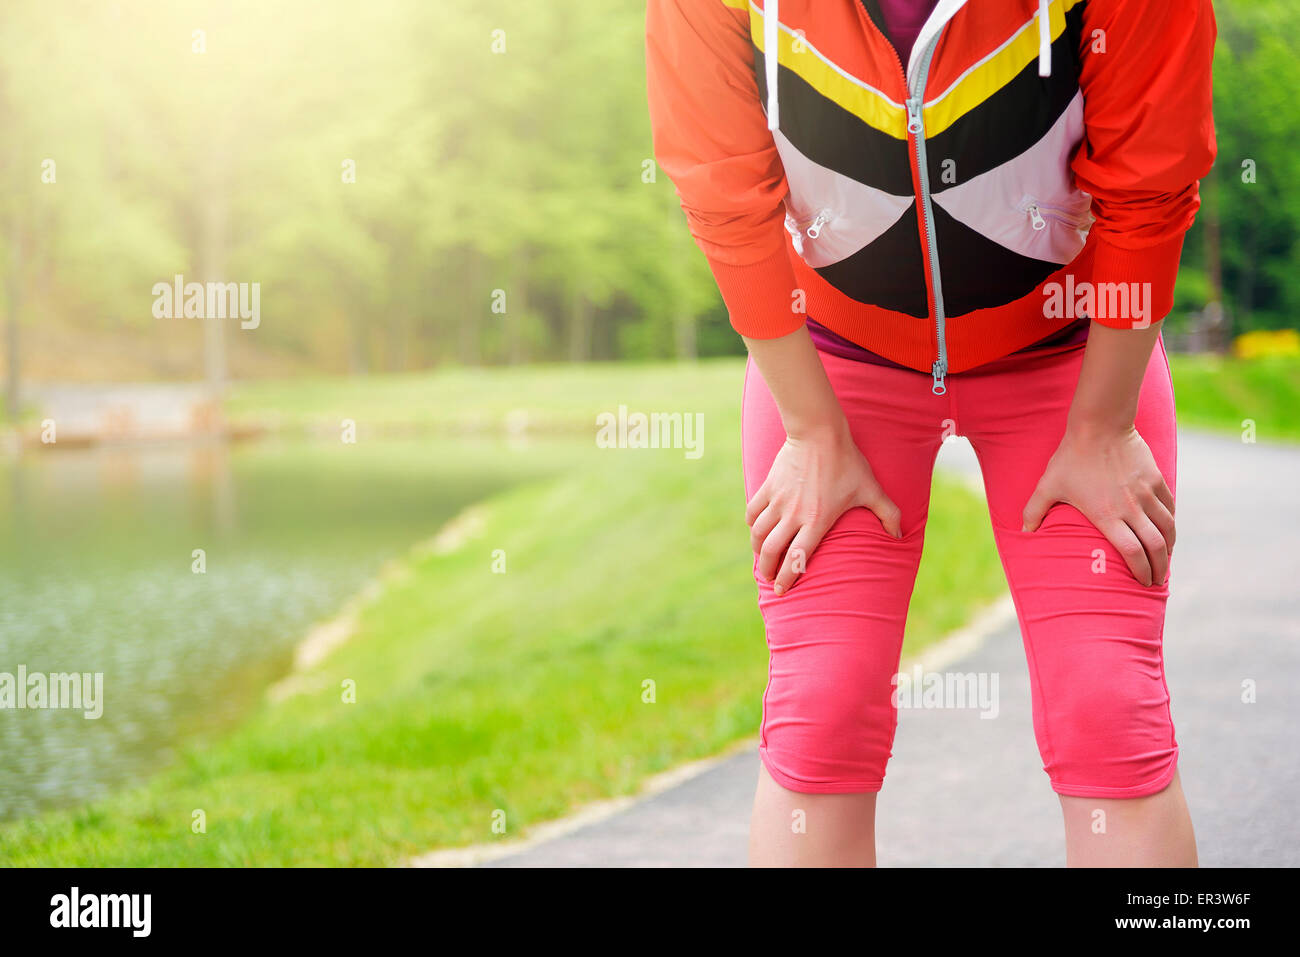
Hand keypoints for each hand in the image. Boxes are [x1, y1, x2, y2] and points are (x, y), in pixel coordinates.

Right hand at [745, 423, 900, 595]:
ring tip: (761, 559)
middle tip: (770, 580)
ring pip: (758, 533)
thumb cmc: (847, 461)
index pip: (798, 558)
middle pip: (772, 551)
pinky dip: (751, 524)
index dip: (788, 578)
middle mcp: (793, 514)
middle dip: (768, 570)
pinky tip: (755, 530)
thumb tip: (899, 536)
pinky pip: (752, 511)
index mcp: (817, 520)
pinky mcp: (769, 487)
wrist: (819, 433)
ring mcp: (778, 500)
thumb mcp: (870, 488)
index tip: (783, 590)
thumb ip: (887, 513)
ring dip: (757, 550)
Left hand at [1022, 424, 1174, 585]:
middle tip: (1156, 582)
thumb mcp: (1048, 485)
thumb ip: (1034, 510)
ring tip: (1165, 561)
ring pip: (1167, 529)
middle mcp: (1130, 508)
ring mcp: (1146, 494)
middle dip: (1158, 569)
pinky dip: (1171, 525)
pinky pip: (1169, 508)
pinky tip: (1168, 534)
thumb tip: (1023, 531)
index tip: (1142, 583)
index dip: (1140, 571)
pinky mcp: (1156, 480)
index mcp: (1106, 515)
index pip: (1131, 552)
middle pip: (1154, 546)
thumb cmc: (1071, 457)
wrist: (1099, 426)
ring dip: (1168, 549)